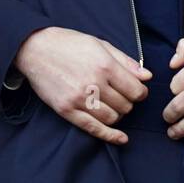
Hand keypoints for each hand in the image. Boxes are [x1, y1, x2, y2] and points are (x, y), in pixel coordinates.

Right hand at [14, 26, 150, 143]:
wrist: (35, 49)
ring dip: (118, 115)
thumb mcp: (101, 45)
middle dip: (129, 102)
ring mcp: (79, 99)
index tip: (137, 91)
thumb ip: (126, 62)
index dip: (141, 92)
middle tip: (122, 96)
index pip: (136, 90)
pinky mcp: (66, 110)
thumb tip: (147, 76)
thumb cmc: (70, 44)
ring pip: (112, 118)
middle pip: (125, 105)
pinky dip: (110, 136)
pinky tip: (121, 139)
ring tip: (113, 105)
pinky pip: (93, 128)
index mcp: (105, 66)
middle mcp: (94, 84)